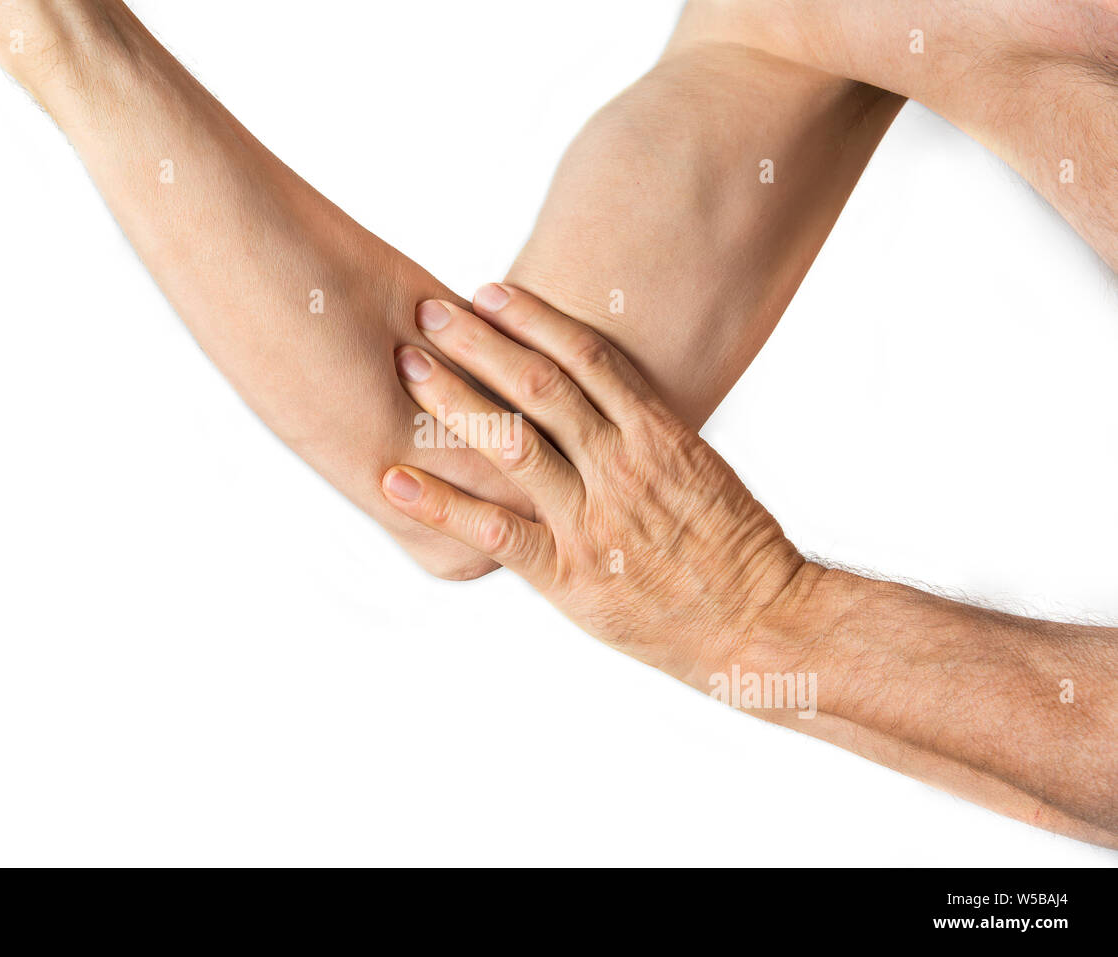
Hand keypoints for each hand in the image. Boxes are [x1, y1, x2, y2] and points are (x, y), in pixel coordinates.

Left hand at [381, 285, 807, 681]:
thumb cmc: (734, 550)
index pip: (586, 356)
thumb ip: (646, 434)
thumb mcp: (699, 471)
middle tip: (428, 311)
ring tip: (407, 366)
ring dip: (453, 399)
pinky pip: (495, 530)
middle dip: (477, 342)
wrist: (762, 624)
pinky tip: (396, 480)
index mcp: (657, 433)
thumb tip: (599, 399)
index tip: (488, 291)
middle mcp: (621, 464)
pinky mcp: (569, 574)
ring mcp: (592, 517)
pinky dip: (441, 504)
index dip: (532, 318)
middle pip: (538, 384)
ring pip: (511, 441)